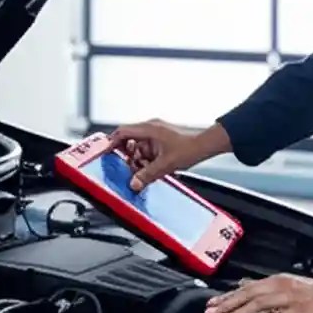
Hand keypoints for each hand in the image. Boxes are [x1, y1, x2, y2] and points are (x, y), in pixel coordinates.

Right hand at [108, 119, 227, 191]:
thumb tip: (134, 183)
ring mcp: (157, 135)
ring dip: (138, 161)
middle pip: (129, 142)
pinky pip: (148, 151)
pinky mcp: (162, 142)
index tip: (105, 153)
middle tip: (128, 169)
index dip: (111, 143)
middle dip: (127, 157)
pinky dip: (147, 161)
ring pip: (139, 148)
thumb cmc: (191, 147)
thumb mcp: (165, 164)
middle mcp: (151, 129)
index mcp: (149, 129)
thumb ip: (147, 175)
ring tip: (143, 172)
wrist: (207, 145)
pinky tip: (153, 170)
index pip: (122, 132)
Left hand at [204, 273, 312, 312]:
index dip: (228, 296)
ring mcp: (288, 299)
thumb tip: (247, 288)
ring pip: (257, 305)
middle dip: (226, 304)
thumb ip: (269, 288)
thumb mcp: (290, 285)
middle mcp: (280, 287)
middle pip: (247, 294)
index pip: (247, 287)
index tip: (212, 303)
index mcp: (278, 281)